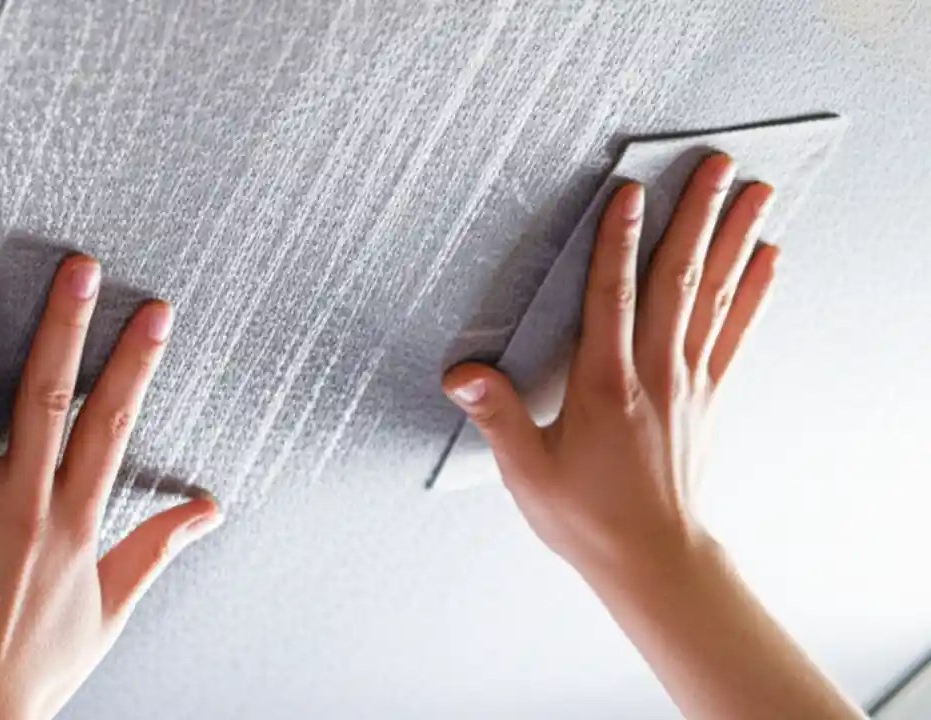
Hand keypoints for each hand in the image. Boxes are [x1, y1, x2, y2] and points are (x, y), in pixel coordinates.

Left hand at [0, 256, 222, 719]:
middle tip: (77, 270)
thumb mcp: (110, 609)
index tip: (153, 314)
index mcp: (76, 523)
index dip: (135, 363)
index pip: (113, 424)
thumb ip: (157, 548)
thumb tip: (208, 510)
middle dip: (65, 329)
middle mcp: (25, 509)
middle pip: (49, 402)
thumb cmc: (34, 669)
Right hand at [443, 153, 774, 575]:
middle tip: (715, 165)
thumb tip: (462, 375)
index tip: (629, 194)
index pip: (612, 298)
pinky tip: (768, 258)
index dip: (617, 243)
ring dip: (734, 239)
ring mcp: (688, 382)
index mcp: (605, 386)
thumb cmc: (588, 519)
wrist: (653, 559)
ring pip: (714, 296)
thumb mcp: (527, 470)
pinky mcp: (706, 396)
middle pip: (678, 280)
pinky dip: (753, 291)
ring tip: (754, 191)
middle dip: (696, 217)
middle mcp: (654, 375)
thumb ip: (499, 415)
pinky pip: (734, 331)